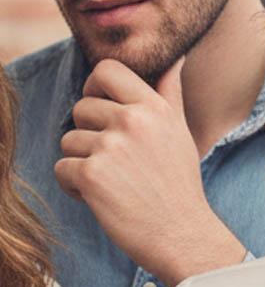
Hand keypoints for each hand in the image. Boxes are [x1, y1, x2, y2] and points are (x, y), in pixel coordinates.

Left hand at [54, 58, 247, 286]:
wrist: (179, 230)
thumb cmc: (178, 180)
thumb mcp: (180, 129)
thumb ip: (170, 91)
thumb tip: (178, 56)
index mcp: (154, 107)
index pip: (107, 70)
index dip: (94, 85)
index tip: (101, 105)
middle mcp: (133, 121)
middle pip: (81, 108)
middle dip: (89, 133)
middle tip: (114, 158)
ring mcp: (111, 147)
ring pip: (68, 140)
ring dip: (81, 161)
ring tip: (111, 179)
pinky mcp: (91, 175)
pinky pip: (62, 168)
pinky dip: (74, 185)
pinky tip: (101, 195)